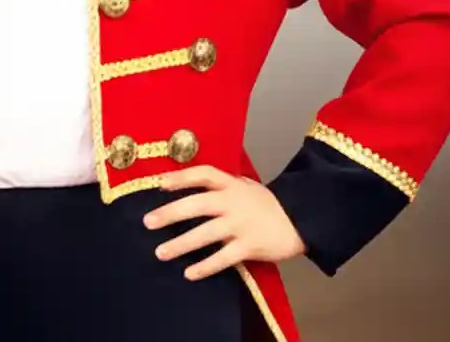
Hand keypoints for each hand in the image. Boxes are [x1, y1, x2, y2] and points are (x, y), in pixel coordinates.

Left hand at [144, 165, 306, 279]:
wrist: (301, 220)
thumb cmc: (266, 204)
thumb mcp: (245, 187)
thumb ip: (222, 186)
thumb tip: (187, 186)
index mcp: (232, 185)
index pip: (203, 174)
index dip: (181, 177)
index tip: (159, 184)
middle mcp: (234, 202)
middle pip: (198, 204)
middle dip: (171, 213)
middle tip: (148, 222)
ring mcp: (242, 224)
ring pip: (206, 233)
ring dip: (181, 244)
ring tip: (161, 252)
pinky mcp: (250, 246)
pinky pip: (223, 258)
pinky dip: (205, 266)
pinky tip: (189, 273)